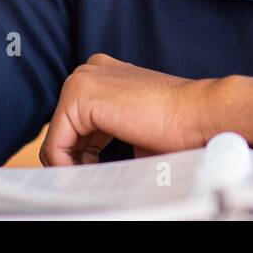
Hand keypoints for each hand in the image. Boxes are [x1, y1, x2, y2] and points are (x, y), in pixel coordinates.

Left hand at [39, 54, 216, 165]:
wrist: (197, 115)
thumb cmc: (176, 127)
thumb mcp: (132, 128)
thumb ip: (104, 135)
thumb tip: (83, 166)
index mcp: (105, 73)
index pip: (75, 120)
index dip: (82, 153)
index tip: (93, 175)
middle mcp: (90, 70)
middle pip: (64, 128)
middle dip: (75, 159)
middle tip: (91, 182)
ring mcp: (82, 79)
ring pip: (57, 138)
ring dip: (72, 165)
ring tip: (92, 182)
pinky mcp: (78, 95)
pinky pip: (55, 145)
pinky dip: (65, 168)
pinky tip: (88, 178)